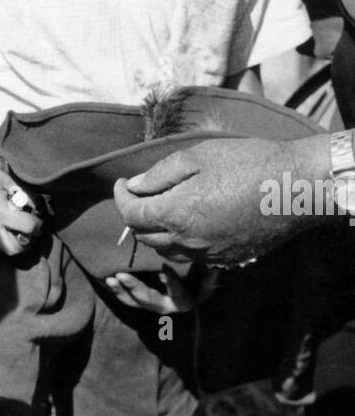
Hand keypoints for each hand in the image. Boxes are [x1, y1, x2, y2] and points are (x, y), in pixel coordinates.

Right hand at [0, 155, 43, 254]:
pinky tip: (0, 224)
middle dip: (26, 243)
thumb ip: (23, 196)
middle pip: (14, 249)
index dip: (39, 225)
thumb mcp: (6, 181)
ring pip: (0, 248)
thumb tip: (35, 208)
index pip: (28, 227)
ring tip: (16, 229)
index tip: (40, 221)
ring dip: (11, 242)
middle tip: (31, 233)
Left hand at [104, 267, 216, 312]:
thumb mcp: (209, 281)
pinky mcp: (142, 302)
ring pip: (133, 302)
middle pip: (148, 300)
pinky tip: (107, 279)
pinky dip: (117, 290)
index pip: (178, 295)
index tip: (164, 268)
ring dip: (120, 291)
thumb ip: (210, 277)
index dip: (172, 283)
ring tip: (110, 279)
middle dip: (134, 288)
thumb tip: (215, 270)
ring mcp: (152, 305)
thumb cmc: (202, 282)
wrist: (192, 291)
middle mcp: (166, 307)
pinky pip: (126, 299)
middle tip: (122, 275)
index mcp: (184, 302)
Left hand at [112, 135, 332, 267]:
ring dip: (156, 232)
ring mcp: (207, 254)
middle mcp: (187, 241)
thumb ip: (160, 174)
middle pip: (144, 236)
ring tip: (162, 209)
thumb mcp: (199, 156)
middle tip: (140, 195)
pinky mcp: (225, 259)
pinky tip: (190, 224)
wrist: (296, 187)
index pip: (130, 215)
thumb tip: (134, 186)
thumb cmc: (250, 163)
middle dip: (135, 216)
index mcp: (176, 213)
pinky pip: (190, 257)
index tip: (121, 184)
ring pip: (165, 250)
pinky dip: (180, 243)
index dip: (120, 198)